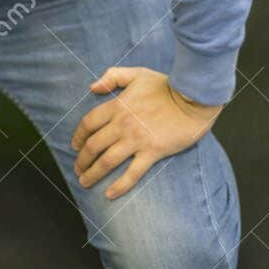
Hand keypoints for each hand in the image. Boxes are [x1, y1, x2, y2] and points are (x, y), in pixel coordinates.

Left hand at [71, 66, 222, 199]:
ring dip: (93, 173)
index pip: (89, 123)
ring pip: (107, 161)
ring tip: (85, 182)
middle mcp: (123, 125)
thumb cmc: (167, 86)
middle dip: (82, 159)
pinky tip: (109, 194)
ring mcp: (136, 140)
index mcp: (118, 106)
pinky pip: (132, 173)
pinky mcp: (152, 152)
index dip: (78, 136)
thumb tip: (91, 87)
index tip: (74, 146)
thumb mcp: (137, 74)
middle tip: (78, 169)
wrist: (193, 99)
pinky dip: (119, 185)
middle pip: (94, 145)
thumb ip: (112, 77)